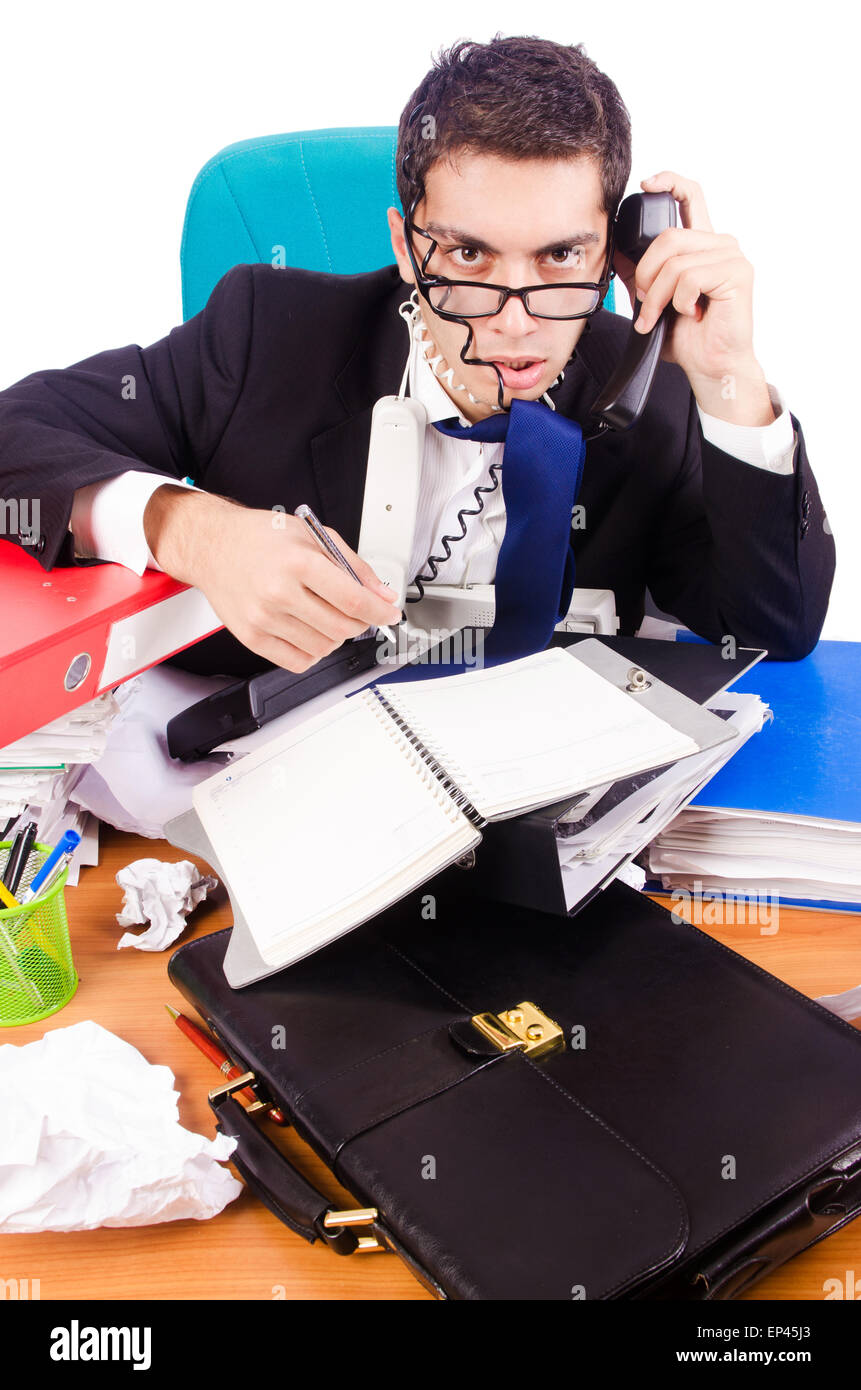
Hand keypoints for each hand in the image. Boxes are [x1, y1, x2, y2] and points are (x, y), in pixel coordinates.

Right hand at [144, 486, 401, 671]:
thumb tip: (382, 595)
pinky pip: (298, 662)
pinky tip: (310, 632)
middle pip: (342, 628)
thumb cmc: (261, 538)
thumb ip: (354, 567)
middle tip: (359, 613)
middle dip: (361, 624)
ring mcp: (264, 619)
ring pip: (324, 647)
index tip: (390, 614)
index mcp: (298, 562)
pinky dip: (314, 652)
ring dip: (337, 637)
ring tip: (327, 616)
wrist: (213, 546)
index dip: (381, 612)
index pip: (354, 601)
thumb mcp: (314, 536)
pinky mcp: (252, 637)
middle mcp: (279, 593)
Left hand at [616, 172, 774, 425]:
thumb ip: (639, 273)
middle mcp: (720, 245)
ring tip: (662, 315)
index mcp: (701, 246)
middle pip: (667, 235)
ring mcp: (731, 257)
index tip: (646, 185)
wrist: (711, 366)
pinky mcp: (737, 274)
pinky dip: (679, 301)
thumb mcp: (653, 301)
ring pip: (675, 260)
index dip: (669, 182)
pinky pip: (690, 277)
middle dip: (645, 273)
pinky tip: (690, 314)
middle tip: (646, 303)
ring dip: (659, 294)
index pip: (691, 196)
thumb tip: (616, 250)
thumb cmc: (689, 337)